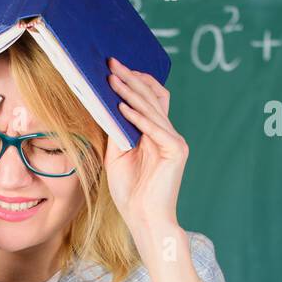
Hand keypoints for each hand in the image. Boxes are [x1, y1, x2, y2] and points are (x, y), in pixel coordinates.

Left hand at [103, 56, 187, 230]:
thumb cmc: (129, 191)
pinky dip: (137, 116)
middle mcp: (168, 133)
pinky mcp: (176, 150)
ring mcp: (174, 140)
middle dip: (130, 78)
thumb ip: (116, 130)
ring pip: (152, 108)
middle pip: (152, 96)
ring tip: (112, 79)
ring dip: (130, 92)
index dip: (133, 81)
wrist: (143, 218)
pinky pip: (155, 128)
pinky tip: (121, 107)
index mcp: (155, 133)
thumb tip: (105, 104)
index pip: (149, 98)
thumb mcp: (116, 155)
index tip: (111, 69)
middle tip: (111, 63)